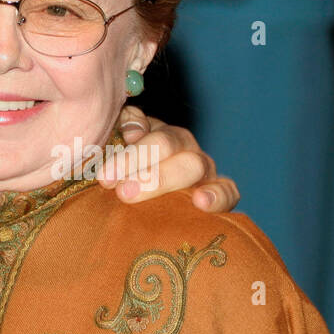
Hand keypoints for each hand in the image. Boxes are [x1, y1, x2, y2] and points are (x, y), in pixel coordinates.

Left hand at [98, 104, 239, 212]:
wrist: (146, 195)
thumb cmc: (131, 172)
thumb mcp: (121, 147)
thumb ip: (123, 129)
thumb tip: (134, 132)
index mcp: (162, 134)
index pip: (149, 136)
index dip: (129, 156)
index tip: (105, 177)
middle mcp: (185, 147)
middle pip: (170, 148)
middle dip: (143, 170)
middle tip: (121, 192)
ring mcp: (205, 170)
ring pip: (194, 166)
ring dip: (165, 181)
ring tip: (147, 197)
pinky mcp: (222, 194)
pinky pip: (229, 191)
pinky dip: (219, 196)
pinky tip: (201, 203)